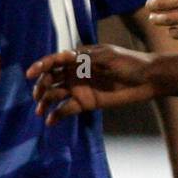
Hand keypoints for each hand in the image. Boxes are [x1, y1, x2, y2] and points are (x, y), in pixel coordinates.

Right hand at [26, 44, 158, 124]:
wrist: (147, 80)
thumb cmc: (128, 62)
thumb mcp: (107, 56)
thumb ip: (86, 59)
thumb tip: (63, 57)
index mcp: (79, 57)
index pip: (55, 60)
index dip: (41, 66)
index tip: (30, 73)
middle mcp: (75, 72)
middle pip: (51, 78)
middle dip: (42, 85)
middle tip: (38, 95)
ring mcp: (79, 88)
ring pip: (56, 94)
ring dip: (45, 101)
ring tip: (40, 110)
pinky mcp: (85, 103)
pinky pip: (67, 109)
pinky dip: (57, 114)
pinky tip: (50, 120)